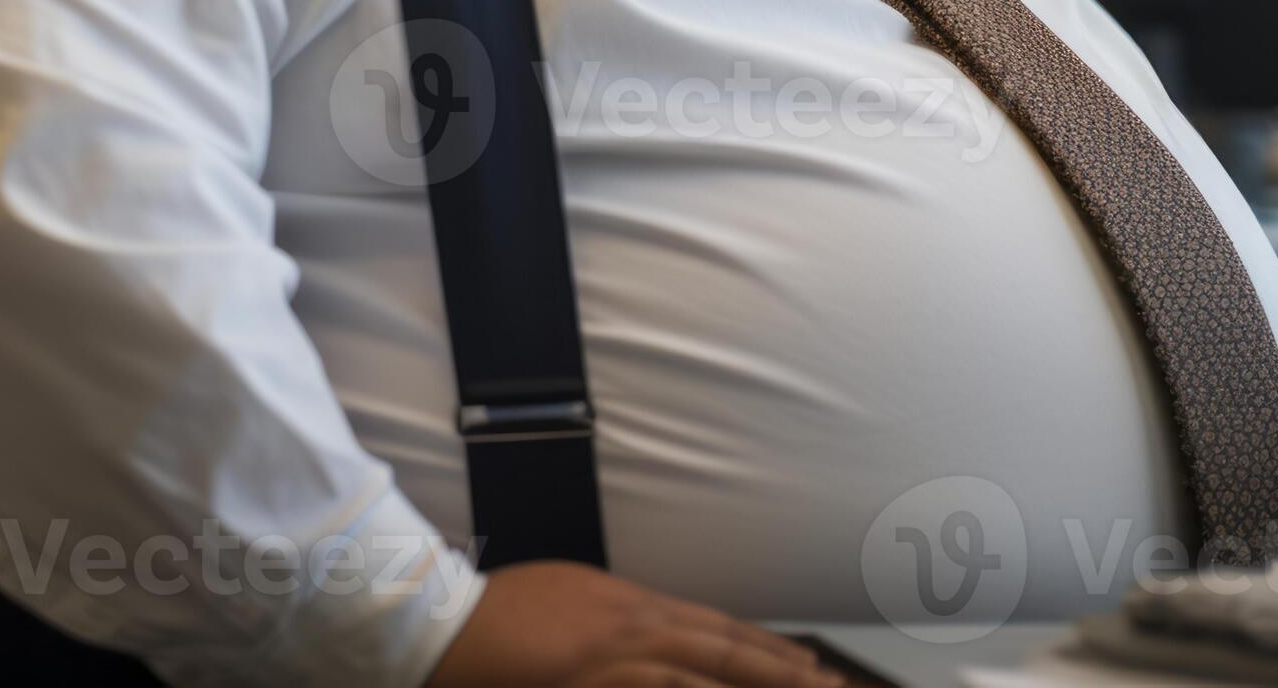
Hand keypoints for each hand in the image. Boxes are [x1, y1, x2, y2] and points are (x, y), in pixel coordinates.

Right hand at [426, 561, 846, 687]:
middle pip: (728, 649)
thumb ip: (621, 620)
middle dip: (787, 669)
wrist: (442, 619)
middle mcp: (636, 626)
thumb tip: (659, 637)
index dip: (770, 650)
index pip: (720, 629)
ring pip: (709, 669)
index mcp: (632, 603)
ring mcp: (617, 656)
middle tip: (835, 683)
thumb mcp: (574, 598)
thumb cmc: (499, 613)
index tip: (811, 665)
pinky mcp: (593, 678)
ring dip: (761, 681)